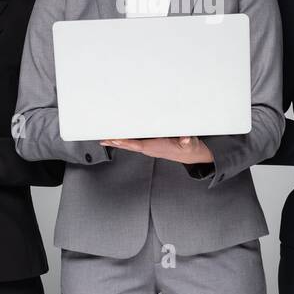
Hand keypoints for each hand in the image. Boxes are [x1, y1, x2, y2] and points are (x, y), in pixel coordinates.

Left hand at [100, 136, 214, 164]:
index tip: (117, 140)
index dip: (127, 143)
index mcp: (157, 147)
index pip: (139, 145)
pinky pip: (133, 143)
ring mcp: (148, 148)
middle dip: (117, 143)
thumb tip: (185, 139)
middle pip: (130, 146)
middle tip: (103, 139)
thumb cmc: (188, 147)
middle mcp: (150, 149)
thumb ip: (187, 141)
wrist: (189, 154)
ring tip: (104, 138)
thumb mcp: (190, 144)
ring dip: (117, 142)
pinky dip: (123, 141)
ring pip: (130, 145)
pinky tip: (116, 138)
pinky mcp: (149, 145)